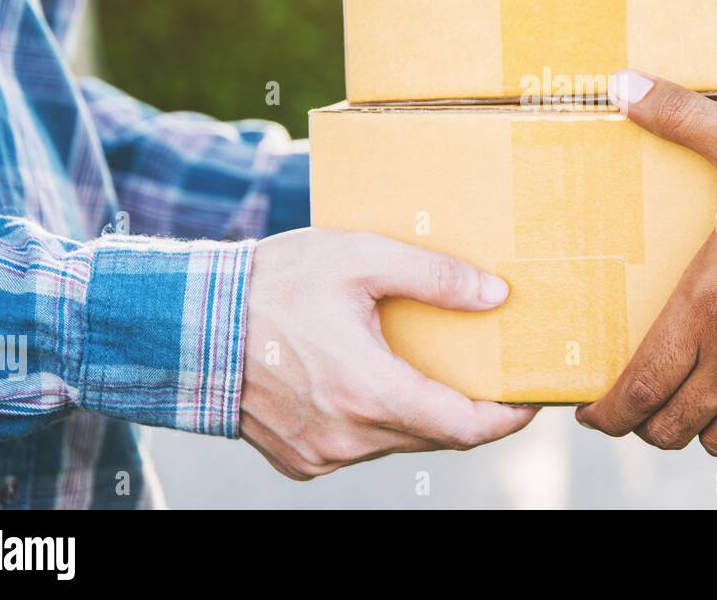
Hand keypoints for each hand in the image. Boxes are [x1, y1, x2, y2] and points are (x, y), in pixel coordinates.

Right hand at [241, 228, 536, 478]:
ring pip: (398, 443)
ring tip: (433, 368)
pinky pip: (358, 447)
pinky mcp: (298, 459)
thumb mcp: (360, 258)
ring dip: (421, 413)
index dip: (508, 418)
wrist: (185, 323)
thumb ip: (435, 276)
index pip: (465, 428)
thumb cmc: (273, 283)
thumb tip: (496, 295)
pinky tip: (375, 380)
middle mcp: (348, 437)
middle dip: (469, 410)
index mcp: (370, 393)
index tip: (532, 397)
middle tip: (490, 373)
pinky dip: (378, 420)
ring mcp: (320, 454)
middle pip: (436, 436)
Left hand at [577, 72, 716, 456]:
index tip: (589, 411)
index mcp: (709, 305)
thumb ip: (682, 116)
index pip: (636, 387)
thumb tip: (620, 80)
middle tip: (641, 404)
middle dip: (646, 422)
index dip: (604, 411)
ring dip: (701, 427)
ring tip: (698, 400)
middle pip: (670, 427)